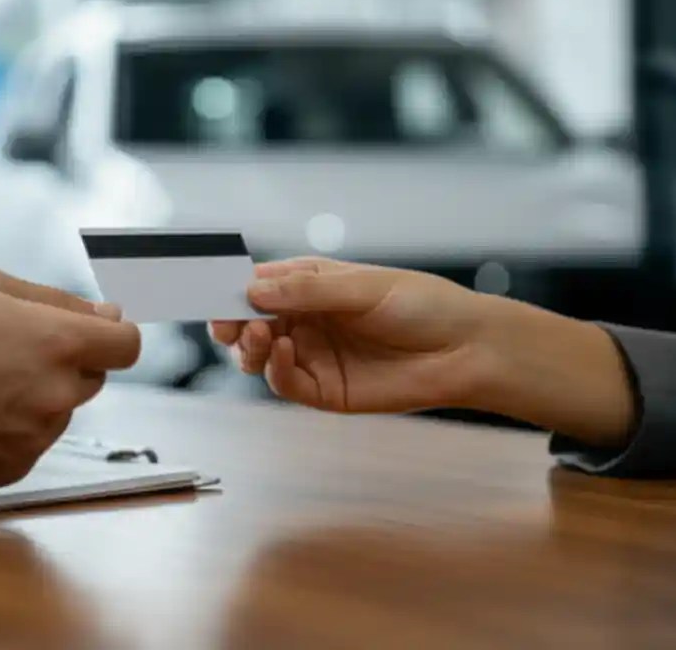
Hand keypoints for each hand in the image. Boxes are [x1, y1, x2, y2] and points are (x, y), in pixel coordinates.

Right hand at [0, 266, 140, 486]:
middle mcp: (57, 394)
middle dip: (65, 362)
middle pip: (92, 378)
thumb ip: (56, 300)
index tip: (95, 331)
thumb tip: (106, 315)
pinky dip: (10, 429)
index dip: (113, 335)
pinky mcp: (12, 469)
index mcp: (58, 342)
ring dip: (36, 397)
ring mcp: (36, 436)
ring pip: (58, 411)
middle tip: (9, 350)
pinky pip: (30, 443)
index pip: (127, 346)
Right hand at [211, 258, 487, 413]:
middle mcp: (306, 320)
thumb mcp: (363, 287)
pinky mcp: (325, 390)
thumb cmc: (423, 305)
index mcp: (312, 286)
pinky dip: (274, 370)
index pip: (258, 285)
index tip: (209, 291)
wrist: (467, 350)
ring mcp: (313, 356)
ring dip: (248, 346)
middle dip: (231, 322)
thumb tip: (253, 290)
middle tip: (227, 323)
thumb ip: (306, 291)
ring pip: (258, 356)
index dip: (230, 288)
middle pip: (249, 323)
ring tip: (257, 336)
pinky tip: (282, 352)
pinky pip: (285, 383)